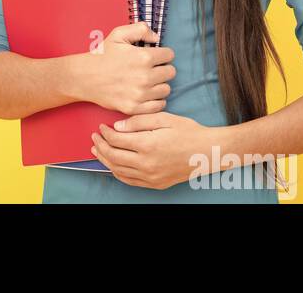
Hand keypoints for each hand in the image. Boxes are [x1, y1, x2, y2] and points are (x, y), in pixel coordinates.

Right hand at [65, 22, 175, 114]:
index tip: (155, 56)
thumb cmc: (101, 55)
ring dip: (160, 84)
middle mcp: (145, 77)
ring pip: (166, 89)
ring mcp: (140, 94)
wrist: (84, 77)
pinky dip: (156, 100)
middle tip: (151, 69)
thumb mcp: (118, 34)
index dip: (163, 54)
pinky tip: (147, 94)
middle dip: (162, 68)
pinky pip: (158, 105)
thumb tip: (157, 38)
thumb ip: (141, 29)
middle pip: (171, 73)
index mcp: (144, 57)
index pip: (170, 55)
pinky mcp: (134, 107)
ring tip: (148, 81)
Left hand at [89, 112, 210, 189]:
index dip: (105, 133)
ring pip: (118, 170)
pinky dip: (117, 173)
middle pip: (113, 156)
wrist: (208, 152)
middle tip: (94, 137)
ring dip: (105, 160)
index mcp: (147, 145)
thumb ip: (138, 121)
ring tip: (98, 150)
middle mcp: (146, 164)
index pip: (116, 140)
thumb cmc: (188, 132)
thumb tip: (117, 126)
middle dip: (100, 145)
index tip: (101, 127)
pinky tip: (113, 165)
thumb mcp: (164, 118)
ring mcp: (151, 177)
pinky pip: (129, 181)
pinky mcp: (155, 184)